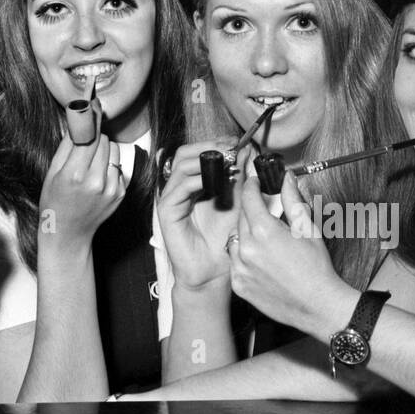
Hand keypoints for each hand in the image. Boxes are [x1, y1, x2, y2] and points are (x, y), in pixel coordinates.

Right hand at [36, 109, 124, 258]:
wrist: (68, 233)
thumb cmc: (54, 201)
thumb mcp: (52, 172)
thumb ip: (67, 145)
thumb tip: (78, 119)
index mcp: (75, 174)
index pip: (90, 135)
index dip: (90, 120)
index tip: (91, 107)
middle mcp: (96, 181)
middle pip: (104, 140)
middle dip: (95, 136)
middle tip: (84, 142)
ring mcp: (111, 188)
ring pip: (114, 150)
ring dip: (104, 149)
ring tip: (89, 162)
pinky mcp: (120, 193)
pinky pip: (118, 166)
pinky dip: (109, 165)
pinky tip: (96, 177)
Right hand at [157, 139, 240, 291]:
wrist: (213, 272)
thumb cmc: (224, 241)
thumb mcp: (237, 203)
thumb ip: (240, 178)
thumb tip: (248, 151)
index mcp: (195, 183)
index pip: (198, 152)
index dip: (216, 143)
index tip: (237, 142)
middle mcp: (180, 188)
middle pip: (184, 153)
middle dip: (208, 146)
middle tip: (230, 148)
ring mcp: (171, 198)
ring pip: (180, 165)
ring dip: (203, 159)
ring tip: (225, 162)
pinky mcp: (166, 212)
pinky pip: (179, 187)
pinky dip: (196, 179)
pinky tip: (214, 180)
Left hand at [229, 173, 351, 333]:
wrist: (318, 306)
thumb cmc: (317, 269)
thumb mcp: (308, 229)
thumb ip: (293, 201)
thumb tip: (287, 180)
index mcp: (264, 231)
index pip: (248, 197)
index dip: (251, 185)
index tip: (253, 181)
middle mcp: (247, 248)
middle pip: (241, 217)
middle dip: (252, 211)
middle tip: (266, 214)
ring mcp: (240, 268)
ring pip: (234, 239)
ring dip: (245, 235)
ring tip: (266, 242)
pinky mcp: (238, 284)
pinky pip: (234, 261)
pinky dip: (243, 257)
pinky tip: (261, 261)